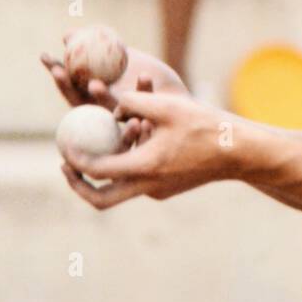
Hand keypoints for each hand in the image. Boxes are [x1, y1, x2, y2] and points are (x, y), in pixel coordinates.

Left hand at [40, 44, 189, 196]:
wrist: (238, 152)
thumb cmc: (204, 125)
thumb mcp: (167, 105)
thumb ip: (132, 102)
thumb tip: (111, 107)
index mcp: (146, 167)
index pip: (98, 170)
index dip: (76, 159)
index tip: (64, 146)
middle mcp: (148, 186)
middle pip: (101, 199)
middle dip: (78, 185)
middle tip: (65, 164)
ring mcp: (157, 191)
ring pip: (119, 188)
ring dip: (105, 169)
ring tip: (97, 142)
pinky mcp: (165, 188)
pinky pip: (137, 179)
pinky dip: (127, 164)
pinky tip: (130, 139)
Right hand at [41, 42, 186, 109]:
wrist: (177, 95)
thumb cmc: (145, 75)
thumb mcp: (120, 56)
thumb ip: (95, 46)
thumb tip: (67, 34)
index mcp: (96, 98)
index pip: (70, 85)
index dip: (56, 72)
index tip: (45, 56)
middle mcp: (104, 113)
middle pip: (80, 102)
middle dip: (66, 86)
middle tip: (58, 69)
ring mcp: (123, 119)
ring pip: (109, 109)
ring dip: (101, 95)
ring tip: (95, 83)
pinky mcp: (147, 119)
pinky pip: (144, 103)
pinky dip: (143, 89)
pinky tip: (143, 75)